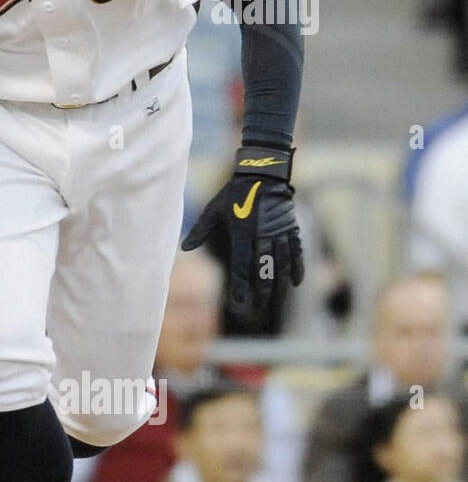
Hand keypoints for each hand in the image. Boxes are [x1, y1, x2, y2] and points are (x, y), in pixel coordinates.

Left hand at [182, 149, 303, 320]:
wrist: (262, 173)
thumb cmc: (234, 192)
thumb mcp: (213, 210)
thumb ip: (200, 231)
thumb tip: (184, 248)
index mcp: (243, 233)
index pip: (240, 266)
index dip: (239, 286)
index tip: (238, 303)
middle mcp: (263, 236)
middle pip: (263, 270)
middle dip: (260, 292)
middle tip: (256, 308)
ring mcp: (280, 233)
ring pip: (281, 264)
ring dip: (277, 284)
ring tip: (272, 300)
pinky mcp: (291, 228)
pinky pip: (296, 252)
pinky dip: (297, 267)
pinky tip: (295, 282)